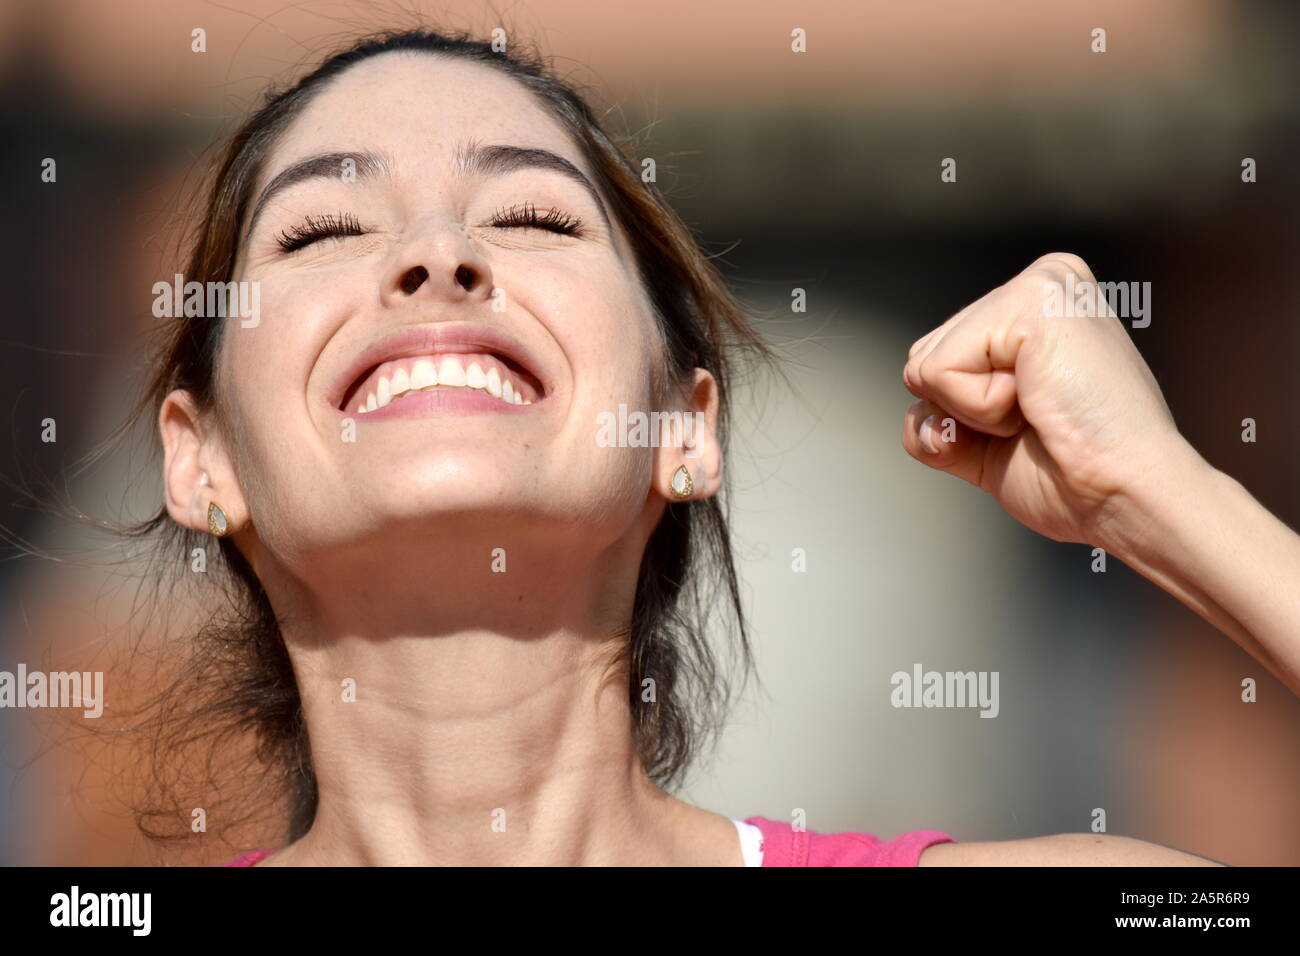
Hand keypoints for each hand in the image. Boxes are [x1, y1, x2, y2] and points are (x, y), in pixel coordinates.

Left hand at [901, 253, 1189, 546]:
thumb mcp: (985, 444)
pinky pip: (939, 372)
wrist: (1124, 496)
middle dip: (963, 412)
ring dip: (974, 412)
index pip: (934, 361)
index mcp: (1032, 310)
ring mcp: (1038, 285)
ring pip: (924, 366)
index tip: (1036, 423)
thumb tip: (922, 417)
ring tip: (1042, 410)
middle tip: (1038, 420)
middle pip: (921, 360)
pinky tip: (1039, 404)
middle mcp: (1038, 283)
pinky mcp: (1030, 302)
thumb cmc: (1073, 477)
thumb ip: (938, 419)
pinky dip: (978, 409)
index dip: (965, 416)